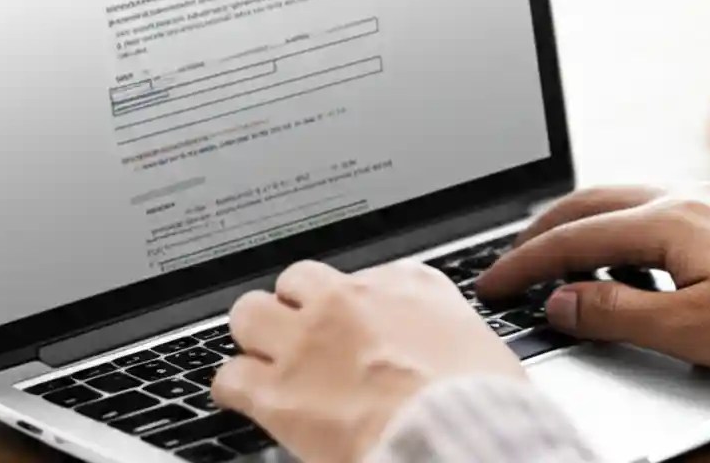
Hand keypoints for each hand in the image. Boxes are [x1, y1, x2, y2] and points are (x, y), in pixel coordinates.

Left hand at [212, 260, 523, 462]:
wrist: (456, 434)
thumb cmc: (480, 401)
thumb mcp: (479, 344)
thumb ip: (444, 332)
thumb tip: (440, 350)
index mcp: (407, 285)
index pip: (364, 276)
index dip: (356, 306)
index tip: (358, 324)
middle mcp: (350, 301)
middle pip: (298, 280)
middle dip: (296, 306)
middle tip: (304, 335)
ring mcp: (308, 341)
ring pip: (250, 313)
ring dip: (257, 335)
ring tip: (267, 358)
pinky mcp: (276, 390)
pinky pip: (229, 376)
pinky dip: (236, 388)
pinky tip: (247, 398)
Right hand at [476, 184, 709, 374]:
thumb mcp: (689, 330)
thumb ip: (614, 313)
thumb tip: (559, 302)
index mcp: (670, 219)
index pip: (574, 239)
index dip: (524, 264)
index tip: (491, 285)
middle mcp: (687, 196)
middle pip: (590, 201)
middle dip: (541, 232)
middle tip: (510, 264)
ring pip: (622, 198)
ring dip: (579, 225)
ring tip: (554, 260)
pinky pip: (654, 206)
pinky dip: (618, 227)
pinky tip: (623, 256)